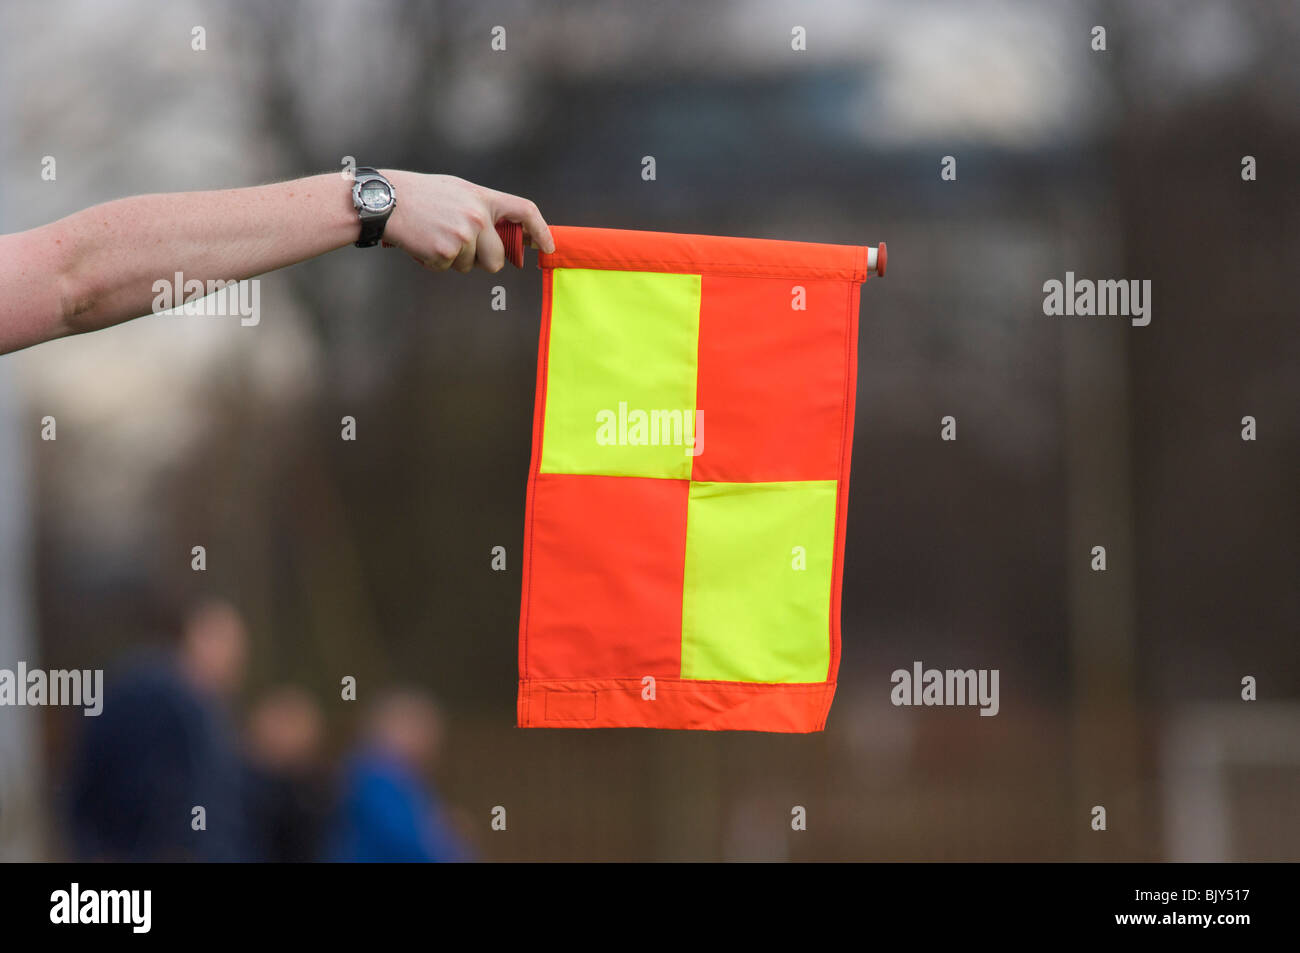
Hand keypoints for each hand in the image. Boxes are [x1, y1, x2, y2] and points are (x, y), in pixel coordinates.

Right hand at [380, 172, 554, 272]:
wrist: (387, 201)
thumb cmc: (422, 196)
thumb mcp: (458, 192)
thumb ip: (482, 211)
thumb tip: (504, 239)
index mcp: (484, 198)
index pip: (525, 211)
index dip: (541, 231)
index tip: (548, 247)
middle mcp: (478, 216)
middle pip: (498, 259)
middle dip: (483, 262)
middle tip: (461, 248)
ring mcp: (463, 235)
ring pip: (472, 266)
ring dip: (455, 260)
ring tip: (435, 237)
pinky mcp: (446, 251)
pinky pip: (450, 269)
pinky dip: (436, 262)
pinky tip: (424, 243)